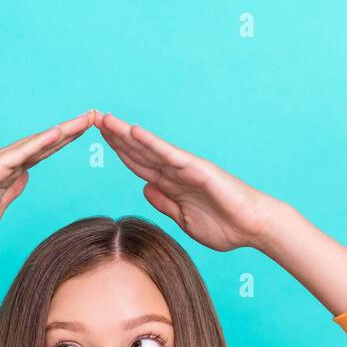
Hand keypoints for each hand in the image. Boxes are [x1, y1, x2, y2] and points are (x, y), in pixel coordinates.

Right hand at [0, 110, 96, 249]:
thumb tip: (24, 178)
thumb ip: (11, 192)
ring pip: (36, 143)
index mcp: (7, 172)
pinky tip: (59, 133)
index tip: (84, 133)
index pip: (42, 153)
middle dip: (69, 130)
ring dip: (61, 131)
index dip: (63, 143)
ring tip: (85, 120)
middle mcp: (4, 161)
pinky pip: (22, 153)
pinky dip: (41, 142)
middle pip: (44, 143)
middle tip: (93, 116)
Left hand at [95, 111, 284, 252]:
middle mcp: (176, 172)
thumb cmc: (225, 226)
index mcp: (172, 185)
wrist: (253, 228)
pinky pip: (170, 154)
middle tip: (93, 118)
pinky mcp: (198, 170)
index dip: (118, 152)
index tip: (99, 139)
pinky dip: (152, 143)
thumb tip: (144, 188)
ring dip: (126, 134)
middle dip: (115, 136)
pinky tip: (134, 132)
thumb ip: (164, 203)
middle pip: (139, 151)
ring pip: (150, 148)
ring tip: (105, 120)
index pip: (139, 164)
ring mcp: (186, 168)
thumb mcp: (184, 219)